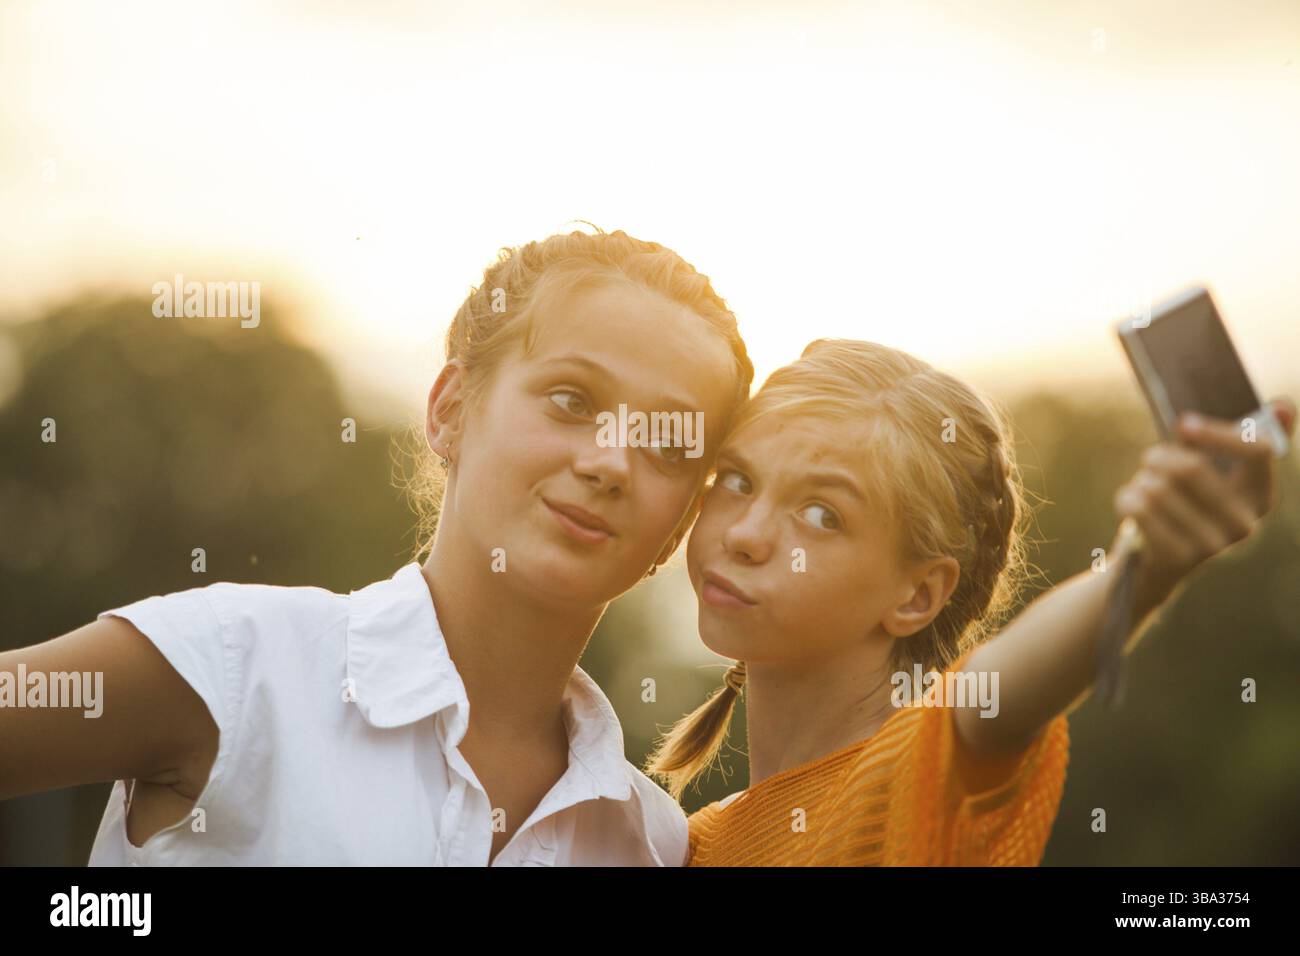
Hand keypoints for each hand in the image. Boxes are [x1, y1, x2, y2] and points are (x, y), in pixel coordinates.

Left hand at [1111, 397, 1295, 601]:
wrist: (1159, 561)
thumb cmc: (1186, 500)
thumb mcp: (1212, 468)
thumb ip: (1236, 437)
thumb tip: (1282, 408)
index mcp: (1261, 494)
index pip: (1257, 451)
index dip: (1218, 432)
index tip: (1184, 424)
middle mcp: (1245, 522)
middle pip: (1191, 468)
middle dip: (1159, 456)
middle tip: (1151, 459)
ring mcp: (1214, 544)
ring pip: (1158, 487)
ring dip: (1141, 479)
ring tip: (1145, 489)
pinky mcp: (1179, 558)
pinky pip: (1140, 508)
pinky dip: (1127, 497)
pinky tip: (1132, 504)